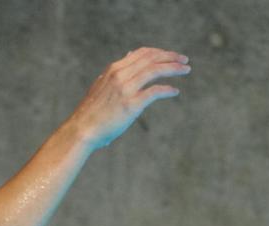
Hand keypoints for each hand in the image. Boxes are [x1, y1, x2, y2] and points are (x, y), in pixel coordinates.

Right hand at [67, 47, 189, 149]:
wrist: (82, 129)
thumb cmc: (93, 111)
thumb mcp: (103, 84)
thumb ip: (118, 71)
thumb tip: (131, 55)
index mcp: (114, 69)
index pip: (142, 53)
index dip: (159, 52)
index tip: (171, 56)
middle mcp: (120, 75)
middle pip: (151, 58)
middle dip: (170, 57)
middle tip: (185, 60)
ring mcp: (125, 89)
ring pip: (154, 71)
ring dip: (173, 68)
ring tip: (186, 70)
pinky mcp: (131, 105)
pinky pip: (154, 92)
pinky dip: (167, 90)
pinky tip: (175, 91)